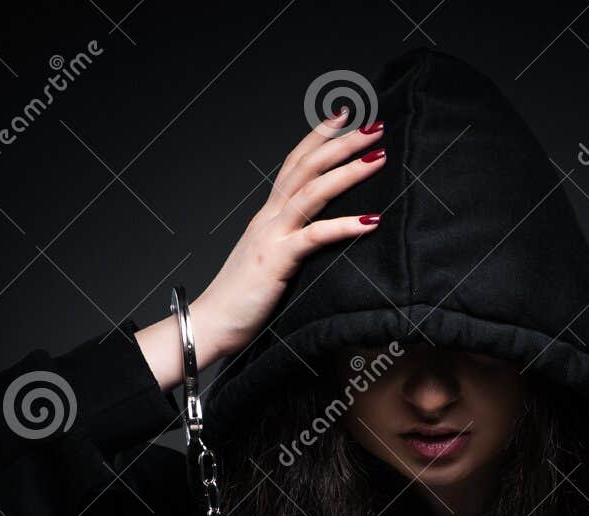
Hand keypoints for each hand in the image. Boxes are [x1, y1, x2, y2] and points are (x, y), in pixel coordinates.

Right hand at [137, 107, 386, 388]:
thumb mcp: (271, 262)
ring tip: (378, 156)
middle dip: (342, 143)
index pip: (294, 165)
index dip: (318, 138)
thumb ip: (290, 244)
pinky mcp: (277, 261)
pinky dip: (344, 226)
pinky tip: (371, 220)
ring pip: (312, 191)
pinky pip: (314, 236)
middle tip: (375, 126)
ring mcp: (272, 236)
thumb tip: (316, 239)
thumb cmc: (242, 301)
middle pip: (306, 167)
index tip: (343, 117)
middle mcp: (268, 218)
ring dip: (348, 171)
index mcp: (267, 216)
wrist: (210, 324)